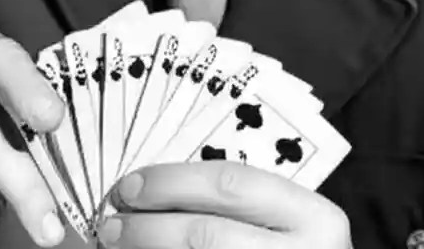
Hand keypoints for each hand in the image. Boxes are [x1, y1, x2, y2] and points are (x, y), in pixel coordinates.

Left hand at [98, 162, 351, 248]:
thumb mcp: (278, 224)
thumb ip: (227, 208)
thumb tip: (146, 195)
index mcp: (313, 218)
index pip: (232, 184)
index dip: (172, 182)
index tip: (130, 186)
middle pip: (207, 235)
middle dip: (148, 227)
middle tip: (110, 224)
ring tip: (115, 246)